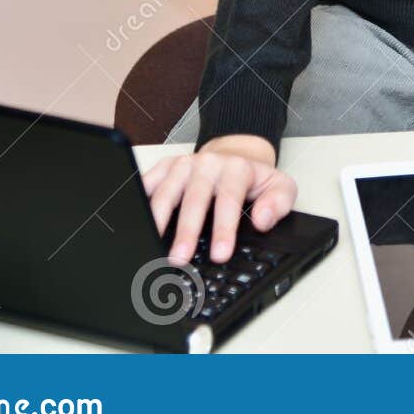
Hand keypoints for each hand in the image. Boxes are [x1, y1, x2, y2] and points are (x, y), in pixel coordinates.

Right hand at [140, 134, 296, 265]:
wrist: (235, 155)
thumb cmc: (254, 179)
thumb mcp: (280, 187)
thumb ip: (279, 203)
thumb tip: (264, 220)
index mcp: (236, 168)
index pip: (229, 199)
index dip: (224, 229)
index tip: (220, 253)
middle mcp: (207, 164)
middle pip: (194, 198)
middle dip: (186, 231)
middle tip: (179, 259)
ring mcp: (183, 164)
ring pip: (166, 192)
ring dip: (158, 221)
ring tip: (152, 246)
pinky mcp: (165, 167)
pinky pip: (147, 183)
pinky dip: (139, 201)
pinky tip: (134, 221)